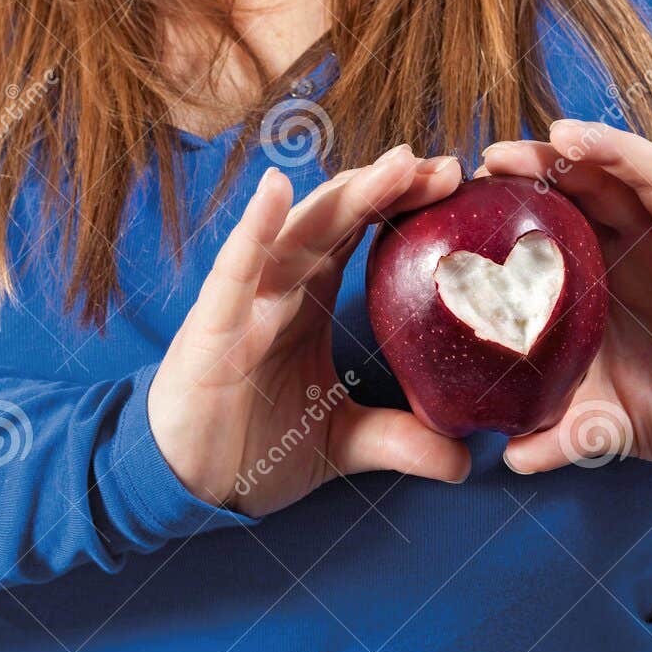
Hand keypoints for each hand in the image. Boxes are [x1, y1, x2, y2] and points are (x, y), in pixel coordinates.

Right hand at [147, 146, 470, 515]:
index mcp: (310, 295)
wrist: (186, 486)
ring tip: (396, 165)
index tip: (455, 183)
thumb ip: (399, 439)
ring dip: (347, 195)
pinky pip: (234, 271)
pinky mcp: (211, 327)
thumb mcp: (341, 440)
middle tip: (445, 167)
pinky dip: (254, 229)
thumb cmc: (251, 443)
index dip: (403, 201)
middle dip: (390, 185)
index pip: (362, 230)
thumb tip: (464, 461)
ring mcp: (245, 300)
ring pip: (299, 232)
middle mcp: (281, 284)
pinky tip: (276, 190)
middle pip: (340, 217)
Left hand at [474, 120, 651, 470]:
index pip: (558, 204)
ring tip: (572, 137)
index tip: (471, 184)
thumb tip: (510, 458)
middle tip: (500, 156)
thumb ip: (566, 434)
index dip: (518, 187)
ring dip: (618, 150)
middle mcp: (648, 235)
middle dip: (549, 159)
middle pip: (597, 176)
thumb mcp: (612, 423)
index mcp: (606, 259)